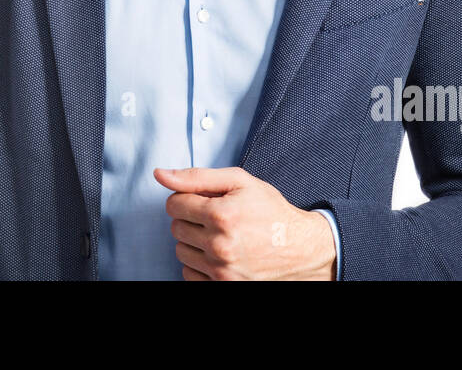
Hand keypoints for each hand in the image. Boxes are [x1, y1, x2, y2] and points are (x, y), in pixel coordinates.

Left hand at [154, 166, 335, 280]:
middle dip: (190, 219)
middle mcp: (219, 245)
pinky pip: (189, 273)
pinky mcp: (223, 287)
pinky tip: (219, 254)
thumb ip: (197, 177)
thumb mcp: (240, 182)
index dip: (187, 199)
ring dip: (194, 242)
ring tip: (219, 236)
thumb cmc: (271, 212)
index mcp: (221, 215)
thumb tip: (160, 174)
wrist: (301, 249)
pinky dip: (199, 263)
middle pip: (175, 228)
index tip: (203, 201)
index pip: (174, 204)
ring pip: (181, 251)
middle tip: (215, 218)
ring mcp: (221, 270)